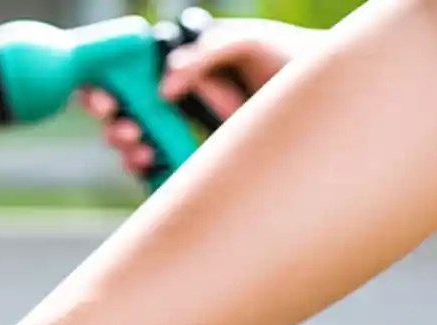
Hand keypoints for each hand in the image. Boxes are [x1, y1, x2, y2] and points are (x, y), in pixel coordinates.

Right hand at [82, 18, 324, 174]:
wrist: (336, 100)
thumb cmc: (291, 60)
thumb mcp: (248, 42)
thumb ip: (207, 53)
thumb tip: (165, 82)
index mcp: (184, 67)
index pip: (130, 74)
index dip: (106, 83)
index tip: (100, 95)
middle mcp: (179, 102)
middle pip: (125, 110)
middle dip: (111, 118)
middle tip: (118, 123)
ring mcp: (187, 133)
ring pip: (136, 141)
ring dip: (123, 143)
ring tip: (134, 143)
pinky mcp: (199, 164)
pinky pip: (159, 170)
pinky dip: (143, 169)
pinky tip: (144, 162)